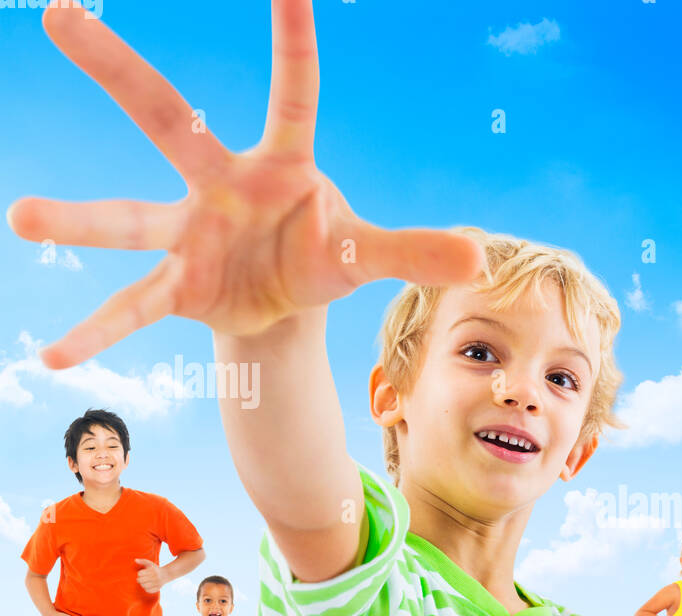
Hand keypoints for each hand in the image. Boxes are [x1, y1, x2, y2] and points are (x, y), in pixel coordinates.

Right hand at [7, 1, 485, 368]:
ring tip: (20, 214)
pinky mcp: (177, 285)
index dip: (294, 41)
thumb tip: (479, 257)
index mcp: (282, 165)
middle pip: (169, 121)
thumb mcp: (367, 253)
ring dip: (78, 219)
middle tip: (60, 14)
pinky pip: (133, 308)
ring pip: (128, 217)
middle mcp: (222, 184)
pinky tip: (60, 359)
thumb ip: (414, 251)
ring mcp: (189, 232)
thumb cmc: (323, 253)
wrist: (283, 299)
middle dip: (119, 70)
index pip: (295, 92)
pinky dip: (99, 331)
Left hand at [135, 558, 163, 593]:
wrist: (166, 574)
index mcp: (152, 570)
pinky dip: (146, 589)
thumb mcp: (150, 563)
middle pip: (140, 580)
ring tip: (144, 582)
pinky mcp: (158, 588)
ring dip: (142, 584)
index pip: (139, 574)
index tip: (141, 573)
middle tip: (141, 579)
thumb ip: (142, 561)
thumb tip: (135, 560)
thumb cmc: (155, 568)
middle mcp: (155, 576)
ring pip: (144, 586)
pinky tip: (148, 586)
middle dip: (139, 579)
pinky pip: (148, 590)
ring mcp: (157, 583)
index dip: (139, 573)